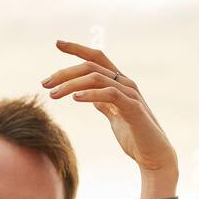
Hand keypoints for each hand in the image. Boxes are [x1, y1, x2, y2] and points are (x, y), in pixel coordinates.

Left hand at [43, 41, 176, 176]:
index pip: (96, 58)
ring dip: (71, 84)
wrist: (154, 155)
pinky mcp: (133, 108)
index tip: (57, 43)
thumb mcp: (113, 116)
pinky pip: (110, 94)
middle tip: (44, 83)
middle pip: (91, 66)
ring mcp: (130, 94)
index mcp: (119, 82)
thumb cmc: (134, 135)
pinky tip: (75, 98)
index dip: (77, 49)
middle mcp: (125, 83)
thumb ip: (103, 103)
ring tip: (53, 94)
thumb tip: (86, 94)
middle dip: (65, 72)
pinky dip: (91, 94)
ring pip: (97, 78)